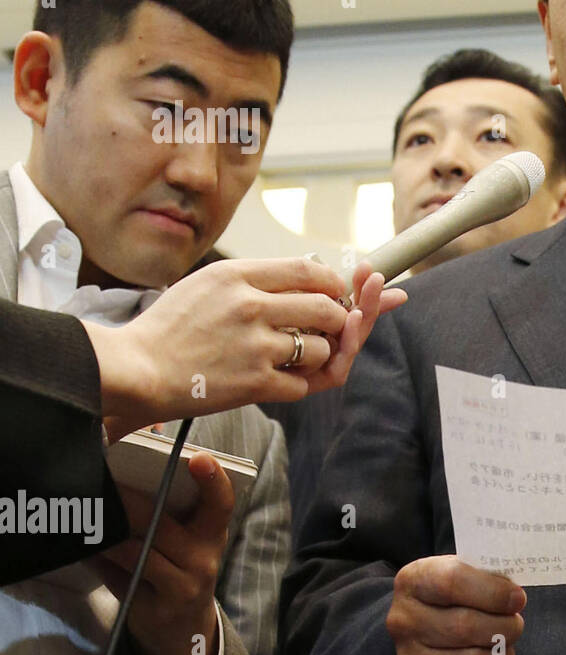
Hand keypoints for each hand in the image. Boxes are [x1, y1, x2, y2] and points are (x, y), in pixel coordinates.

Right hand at [87, 256, 407, 437]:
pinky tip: (277, 379)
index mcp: (238, 274)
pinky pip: (304, 384)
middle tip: (329, 330)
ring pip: (322, 348)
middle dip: (339, 322)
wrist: (134, 370)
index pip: (310, 271)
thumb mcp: (209, 284)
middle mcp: (251, 305)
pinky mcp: (254, 381)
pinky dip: (298, 384)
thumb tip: (319, 281)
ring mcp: (255, 344)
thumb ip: (260, 280)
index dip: (336, 284)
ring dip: (316, 357)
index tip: (343, 292)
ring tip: (287, 357)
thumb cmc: (171, 329)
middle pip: (329, 309)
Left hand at [95, 452, 231, 654]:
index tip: (198, 457)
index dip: (213, 480)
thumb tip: (122, 478)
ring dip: (109, 535)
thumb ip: (164, 517)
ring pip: (137, 551)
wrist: (184, 634)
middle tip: (103, 483)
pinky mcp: (160, 606)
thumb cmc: (179, 576)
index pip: (221, 503)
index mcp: (213, 534)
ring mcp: (185, 584)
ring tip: (89, 515)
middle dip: (129, 504)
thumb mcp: (186, 545)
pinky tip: (91, 548)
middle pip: (162, 525)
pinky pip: (124, 576)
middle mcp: (205, 558)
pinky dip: (104, 559)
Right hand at [386, 556, 525, 654]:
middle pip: (464, 626)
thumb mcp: (465, 571)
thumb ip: (487, 576)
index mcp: (414, 580)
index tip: (518, 599)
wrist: (426, 626)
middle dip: (504, 627)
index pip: (452, 582)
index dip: (493, 592)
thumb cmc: (456, 595)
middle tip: (516, 625)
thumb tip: (514, 598)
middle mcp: (404, 621)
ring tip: (505, 648)